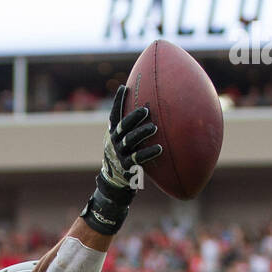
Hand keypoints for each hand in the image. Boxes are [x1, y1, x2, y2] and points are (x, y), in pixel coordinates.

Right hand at [80, 86, 161, 235]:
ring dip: (142, 133)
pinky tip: (159, 148)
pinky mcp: (126, 167)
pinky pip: (138, 159)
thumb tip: (150, 108)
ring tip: (154, 127)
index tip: (123, 88)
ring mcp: (119, 155)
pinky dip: (149, 153)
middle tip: (146, 110)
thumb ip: (129, 128)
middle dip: (134, 117)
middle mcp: (113, 143)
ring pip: (130, 141)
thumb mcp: (120, 141)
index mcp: (112, 134)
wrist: (114, 182)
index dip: (117, 102)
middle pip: (123, 127)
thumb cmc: (122, 156)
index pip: (113, 115)